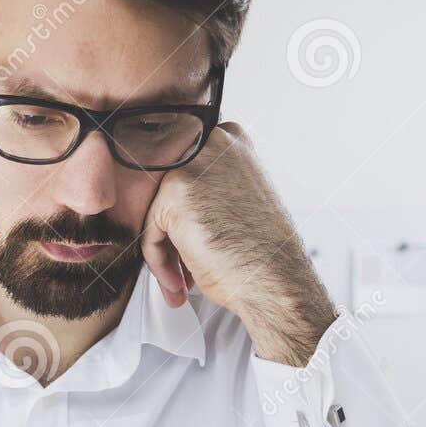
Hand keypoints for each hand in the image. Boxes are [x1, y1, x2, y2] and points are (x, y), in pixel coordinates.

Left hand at [140, 122, 335, 365]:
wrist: (275, 279)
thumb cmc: (262, 254)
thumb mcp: (236, 204)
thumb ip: (206, 193)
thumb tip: (174, 209)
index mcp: (232, 143)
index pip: (185, 179)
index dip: (185, 222)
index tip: (190, 251)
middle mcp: (215, 144)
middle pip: (167, 195)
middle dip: (171, 239)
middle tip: (182, 273)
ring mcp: (194, 165)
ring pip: (157, 215)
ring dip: (166, 255)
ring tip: (182, 283)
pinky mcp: (176, 192)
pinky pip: (150, 233)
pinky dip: (159, 263)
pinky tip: (180, 282)